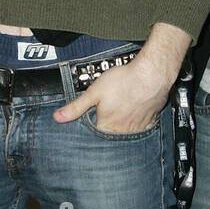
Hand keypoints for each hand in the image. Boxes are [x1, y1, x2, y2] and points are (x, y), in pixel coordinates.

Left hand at [53, 21, 188, 132]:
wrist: (151, 74)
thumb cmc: (124, 81)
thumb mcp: (94, 91)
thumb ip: (76, 107)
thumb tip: (58, 118)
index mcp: (106, 127)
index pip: (95, 133)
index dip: (93, 123)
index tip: (94, 116)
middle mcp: (122, 131)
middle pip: (111, 133)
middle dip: (109, 124)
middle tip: (110, 109)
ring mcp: (137, 128)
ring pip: (126, 131)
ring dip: (123, 124)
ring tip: (122, 109)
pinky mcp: (150, 121)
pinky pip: (141, 127)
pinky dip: (137, 121)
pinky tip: (135, 111)